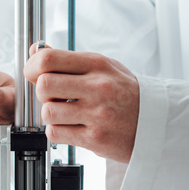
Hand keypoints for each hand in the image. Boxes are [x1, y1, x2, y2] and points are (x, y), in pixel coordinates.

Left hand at [25, 43, 139, 163]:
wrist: (156, 123)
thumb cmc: (127, 94)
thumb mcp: (104, 67)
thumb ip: (70, 60)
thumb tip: (36, 51)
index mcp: (97, 64)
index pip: (49, 58)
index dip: (32, 66)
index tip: (34, 72)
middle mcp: (98, 87)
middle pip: (44, 85)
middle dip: (41, 92)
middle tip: (52, 95)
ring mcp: (97, 114)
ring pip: (47, 112)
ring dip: (50, 114)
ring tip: (65, 113)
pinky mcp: (95, 138)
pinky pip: (55, 133)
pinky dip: (57, 131)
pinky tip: (71, 126)